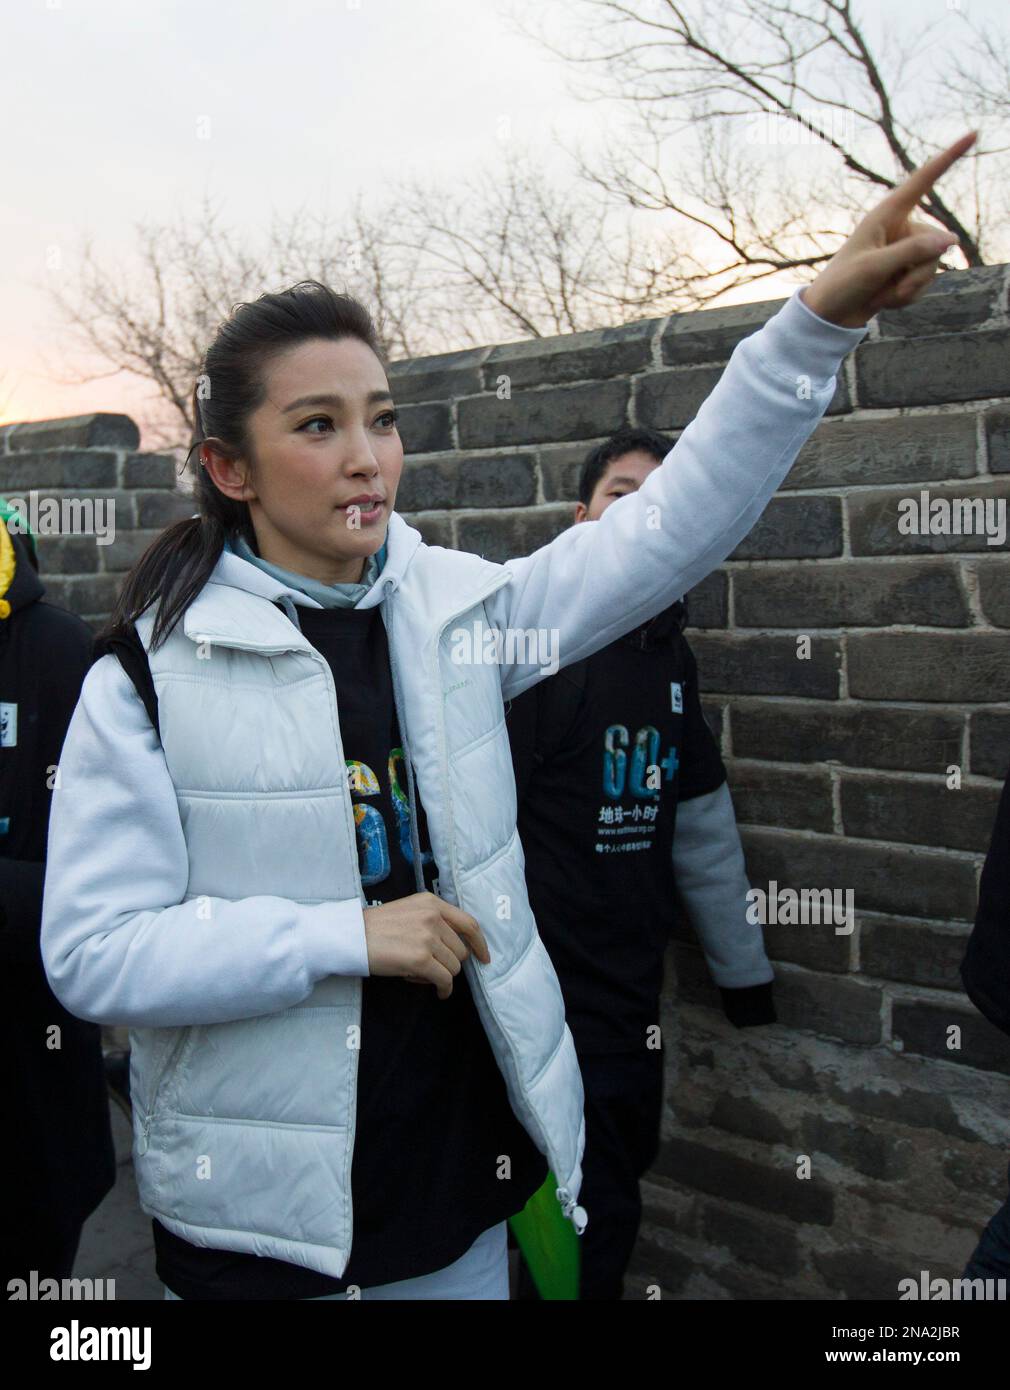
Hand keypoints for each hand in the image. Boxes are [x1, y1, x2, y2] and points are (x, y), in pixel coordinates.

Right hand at [363, 890, 490, 999]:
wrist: (350, 937)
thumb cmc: (376, 928)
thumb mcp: (409, 912)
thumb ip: (433, 921)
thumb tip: (457, 948)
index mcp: (431, 903)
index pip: (468, 924)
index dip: (480, 944)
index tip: (483, 957)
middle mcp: (433, 917)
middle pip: (460, 950)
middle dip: (449, 963)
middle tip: (429, 967)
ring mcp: (427, 937)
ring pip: (454, 967)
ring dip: (441, 975)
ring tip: (420, 973)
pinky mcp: (420, 959)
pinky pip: (444, 980)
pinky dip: (444, 989)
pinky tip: (438, 992)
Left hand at [802, 131, 976, 328]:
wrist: (830, 316)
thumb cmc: (842, 285)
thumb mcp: (874, 267)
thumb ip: (912, 252)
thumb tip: (950, 240)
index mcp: (887, 214)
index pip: (923, 181)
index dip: (948, 158)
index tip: (973, 134)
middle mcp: (900, 229)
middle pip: (936, 243)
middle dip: (919, 271)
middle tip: (892, 286)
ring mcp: (905, 251)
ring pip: (933, 266)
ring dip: (911, 287)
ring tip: (884, 295)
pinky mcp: (906, 272)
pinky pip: (924, 284)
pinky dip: (907, 298)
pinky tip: (885, 301)